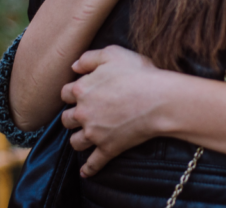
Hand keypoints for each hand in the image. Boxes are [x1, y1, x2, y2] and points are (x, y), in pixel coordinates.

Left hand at [60, 46, 177, 176]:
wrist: (159, 99)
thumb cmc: (139, 74)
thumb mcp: (113, 54)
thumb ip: (90, 58)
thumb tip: (73, 66)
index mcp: (82, 89)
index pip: (66, 93)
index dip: (73, 92)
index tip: (81, 93)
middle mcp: (83, 113)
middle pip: (66, 119)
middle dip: (72, 117)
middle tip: (82, 115)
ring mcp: (94, 133)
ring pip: (75, 142)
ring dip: (78, 140)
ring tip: (84, 138)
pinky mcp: (108, 148)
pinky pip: (93, 163)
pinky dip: (89, 169)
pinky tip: (85, 173)